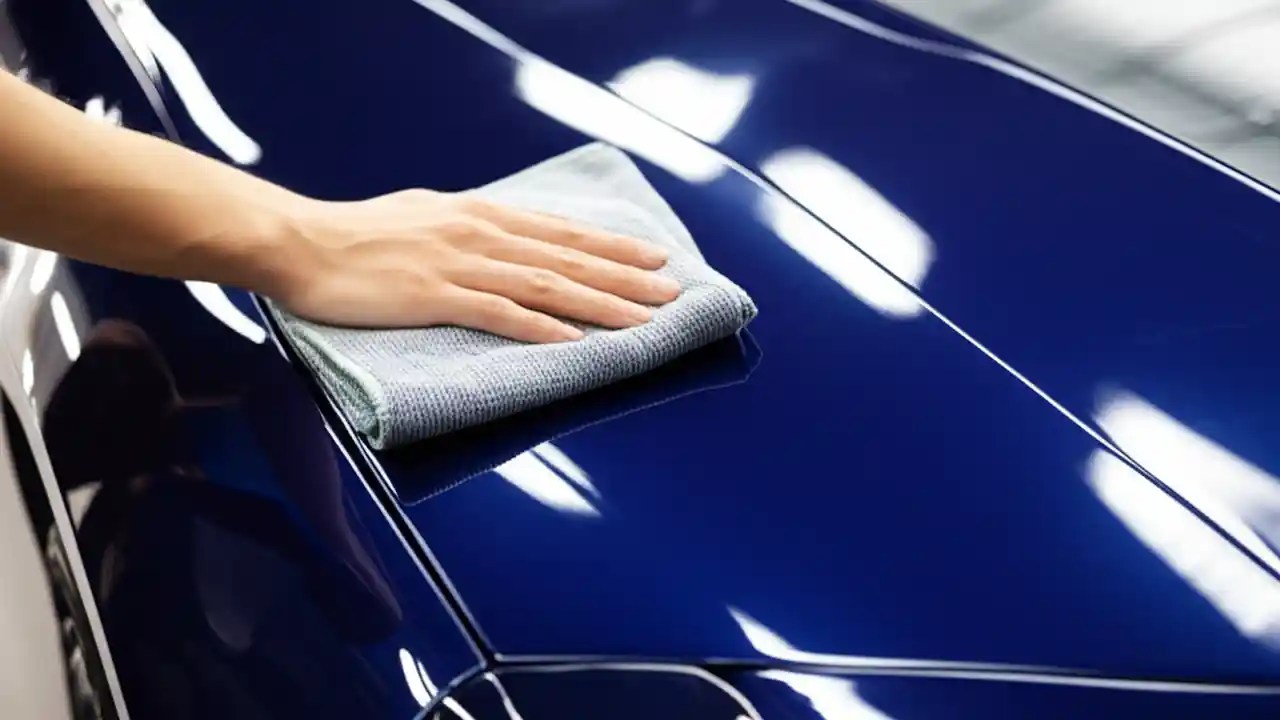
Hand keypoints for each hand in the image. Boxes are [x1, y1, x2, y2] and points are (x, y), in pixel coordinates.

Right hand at [265, 190, 681, 341]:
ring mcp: (458, 264)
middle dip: (623, 275)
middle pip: (565, 256)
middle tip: (670, 290)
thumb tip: (501, 237)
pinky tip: (573, 340)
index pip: (558, 231)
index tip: (652, 257)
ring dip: (598, 302)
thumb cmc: (357, 235)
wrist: (300, 243)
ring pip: (544, 284)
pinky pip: (497, 313)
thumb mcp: (425, 216)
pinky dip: (540, 327)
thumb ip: (468, 228)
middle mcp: (478, 233)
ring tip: (641, 319)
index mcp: (478, 214)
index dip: (610, 245)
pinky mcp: (434, 295)